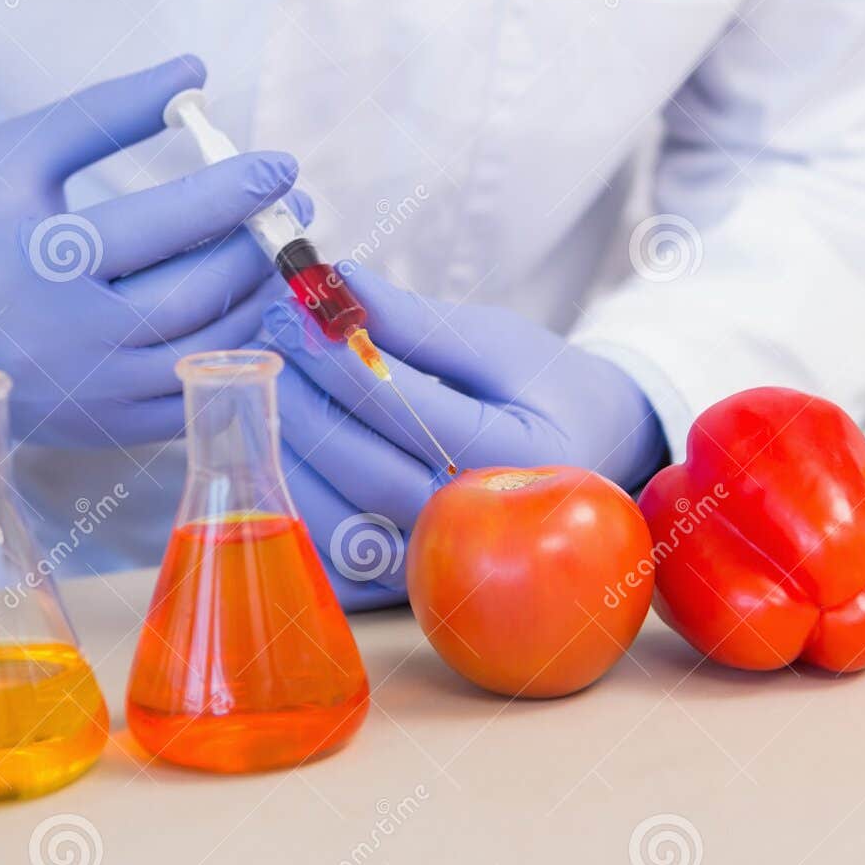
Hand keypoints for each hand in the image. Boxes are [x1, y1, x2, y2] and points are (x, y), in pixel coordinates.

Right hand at [0, 56, 308, 445]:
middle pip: (196, 291)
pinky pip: (206, 386)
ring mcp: (96, 395)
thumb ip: (104, 110)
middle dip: (259, 246)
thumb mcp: (20, 154)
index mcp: (32, 263)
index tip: (283, 164)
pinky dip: (243, 342)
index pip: (157, 226)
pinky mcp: (119, 430)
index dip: (232, 193)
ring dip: (260, 293)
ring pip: (211, 343)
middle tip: (298, 210)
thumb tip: (196, 71)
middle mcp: (65, 339)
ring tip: (281, 250)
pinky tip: (258, 302)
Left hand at [261, 266, 667, 607]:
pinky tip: (281, 448)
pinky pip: (332, 559)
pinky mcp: (404, 584)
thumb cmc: (544, 388)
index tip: (294, 311)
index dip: (339, 360)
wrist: (592, 453)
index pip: (408, 411)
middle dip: (306, 397)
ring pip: (338, 520)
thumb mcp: (497, 340)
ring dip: (288, 449)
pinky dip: (296, 507)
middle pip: (365, 468)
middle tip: (272, 338)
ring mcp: (440, 564)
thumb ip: (415, 321)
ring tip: (271, 385)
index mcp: (516, 455)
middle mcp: (481, 525)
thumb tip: (336, 281)